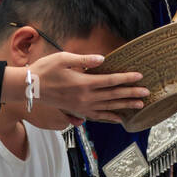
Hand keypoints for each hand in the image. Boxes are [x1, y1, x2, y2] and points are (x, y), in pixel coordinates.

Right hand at [28, 51, 149, 123]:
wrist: (30, 87)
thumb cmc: (45, 70)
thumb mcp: (63, 58)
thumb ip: (84, 60)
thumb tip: (102, 59)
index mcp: (83, 83)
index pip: (110, 81)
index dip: (126, 78)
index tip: (139, 76)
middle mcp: (84, 98)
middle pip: (113, 96)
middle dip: (131, 93)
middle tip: (147, 93)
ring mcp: (81, 107)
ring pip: (108, 107)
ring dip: (125, 106)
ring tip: (140, 105)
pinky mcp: (77, 111)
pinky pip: (97, 116)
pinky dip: (109, 117)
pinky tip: (119, 118)